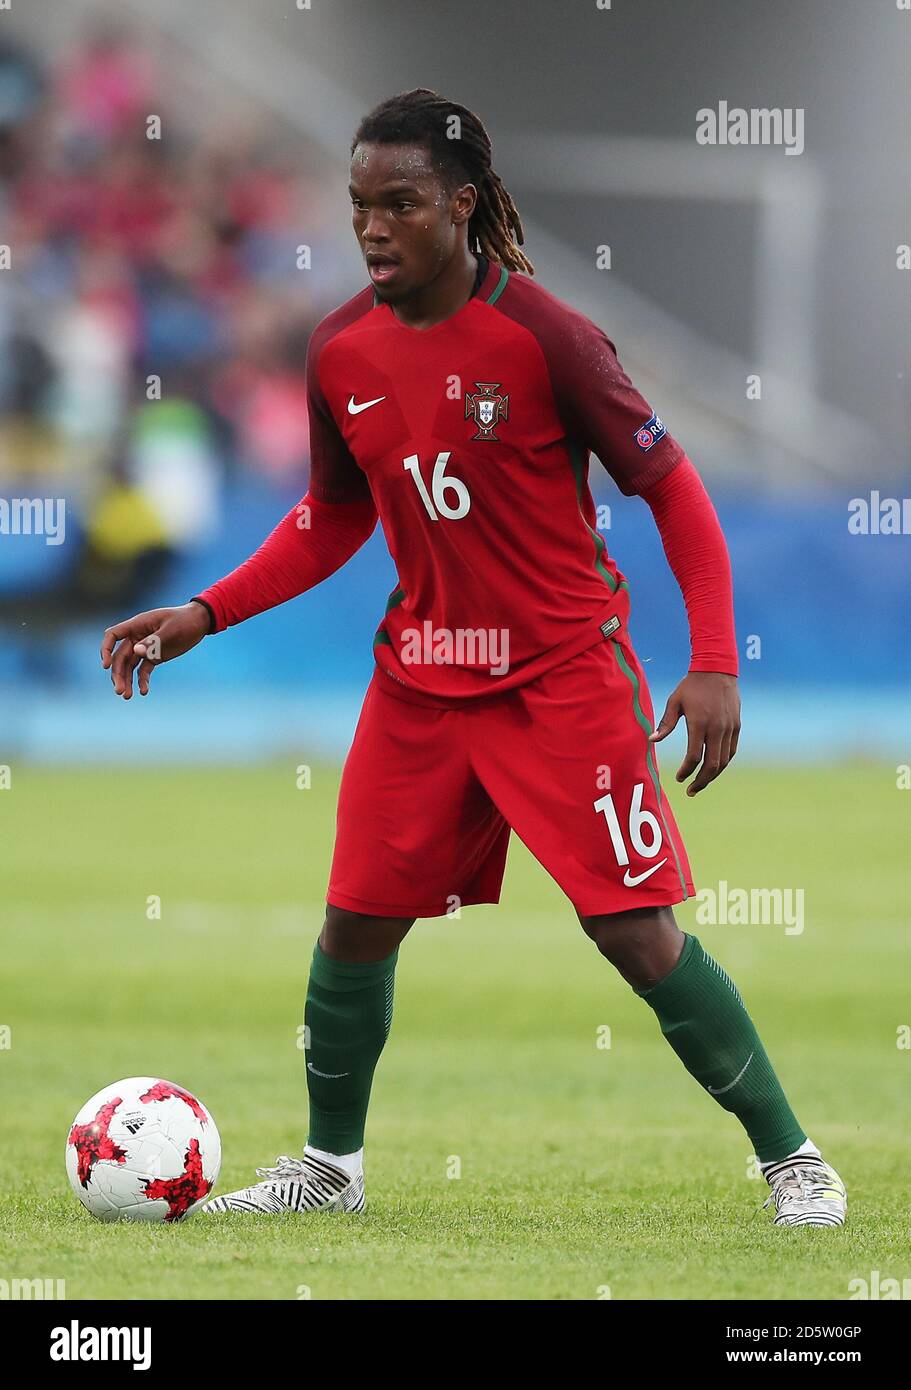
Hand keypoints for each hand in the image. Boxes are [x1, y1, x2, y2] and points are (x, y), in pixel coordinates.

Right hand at [100, 603, 210, 699]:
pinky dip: (142, 680)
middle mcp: (137, 637)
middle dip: (118, 674)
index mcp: (137, 625)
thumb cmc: (184, 621)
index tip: (106, 666)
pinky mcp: (154, 656)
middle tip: (120, 691)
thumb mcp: (171, 630)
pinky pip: (143, 670)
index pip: (113, 635)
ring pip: (129, 666)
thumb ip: (154, 641)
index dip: (106, 650)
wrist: (199, 622)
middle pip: (120, 657)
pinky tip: (144, 691)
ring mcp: (145, 647)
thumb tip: (136, 651)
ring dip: (127, 680)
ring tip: (127, 696)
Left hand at [648, 671, 739, 795]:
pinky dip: (722, 763)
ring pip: (724, 760)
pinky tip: (713, 769)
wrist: (716, 669)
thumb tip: (651, 741)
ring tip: (701, 784)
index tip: (679, 778)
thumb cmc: (691, 686)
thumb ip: (665, 724)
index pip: (694, 756)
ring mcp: (729, 728)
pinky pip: (731, 751)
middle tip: (690, 791)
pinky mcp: (736, 726)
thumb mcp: (674, 702)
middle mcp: (716, 728)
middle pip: (712, 764)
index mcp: (699, 723)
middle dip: (701, 781)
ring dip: (713, 776)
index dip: (687, 771)